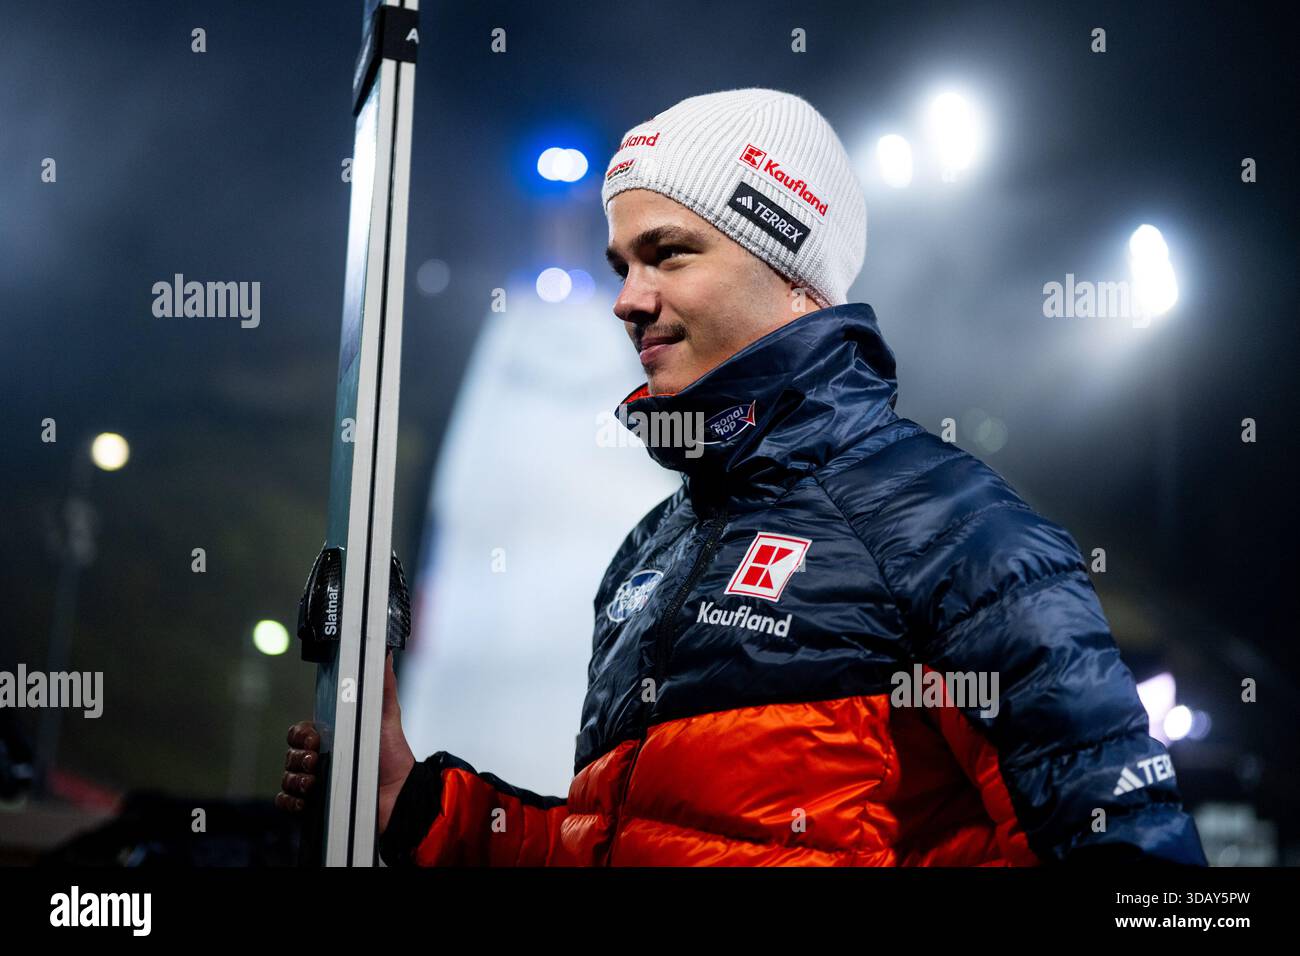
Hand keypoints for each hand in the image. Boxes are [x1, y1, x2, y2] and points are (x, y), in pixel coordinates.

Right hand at [276, 652, 416, 835]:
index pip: (300, 732)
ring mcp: (316, 782)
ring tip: (314, 783)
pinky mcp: (316, 805)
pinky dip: (291, 800)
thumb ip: (383, 685)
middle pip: (291, 754)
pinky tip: (306, 800)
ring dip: (296, 779)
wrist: (401, 793)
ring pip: (287, 777)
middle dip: (299, 757)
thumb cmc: (392, 754)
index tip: (315, 738)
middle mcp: (320, 758)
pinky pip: (287, 802)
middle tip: (316, 761)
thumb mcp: (387, 716)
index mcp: (331, 736)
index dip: (301, 734)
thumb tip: (385, 653)